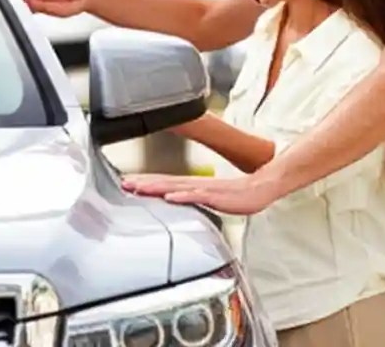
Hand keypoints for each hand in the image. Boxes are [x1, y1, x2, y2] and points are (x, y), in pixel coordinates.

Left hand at [122, 172, 279, 215]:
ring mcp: (204, 189)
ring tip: (139, 188)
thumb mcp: (210, 197)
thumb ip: (193, 198)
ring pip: (176, 187)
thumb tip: (176, 201)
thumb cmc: (237, 194)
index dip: (145, 182)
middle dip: (143, 183)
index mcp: (193, 185)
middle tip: (124, 183)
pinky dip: (182, 197)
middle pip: (164, 183)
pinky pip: (196, 196)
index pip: (164, 182)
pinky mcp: (216, 196)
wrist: (260, 189)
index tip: (127, 183)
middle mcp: (195, 184)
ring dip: (156, 187)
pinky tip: (170, 198)